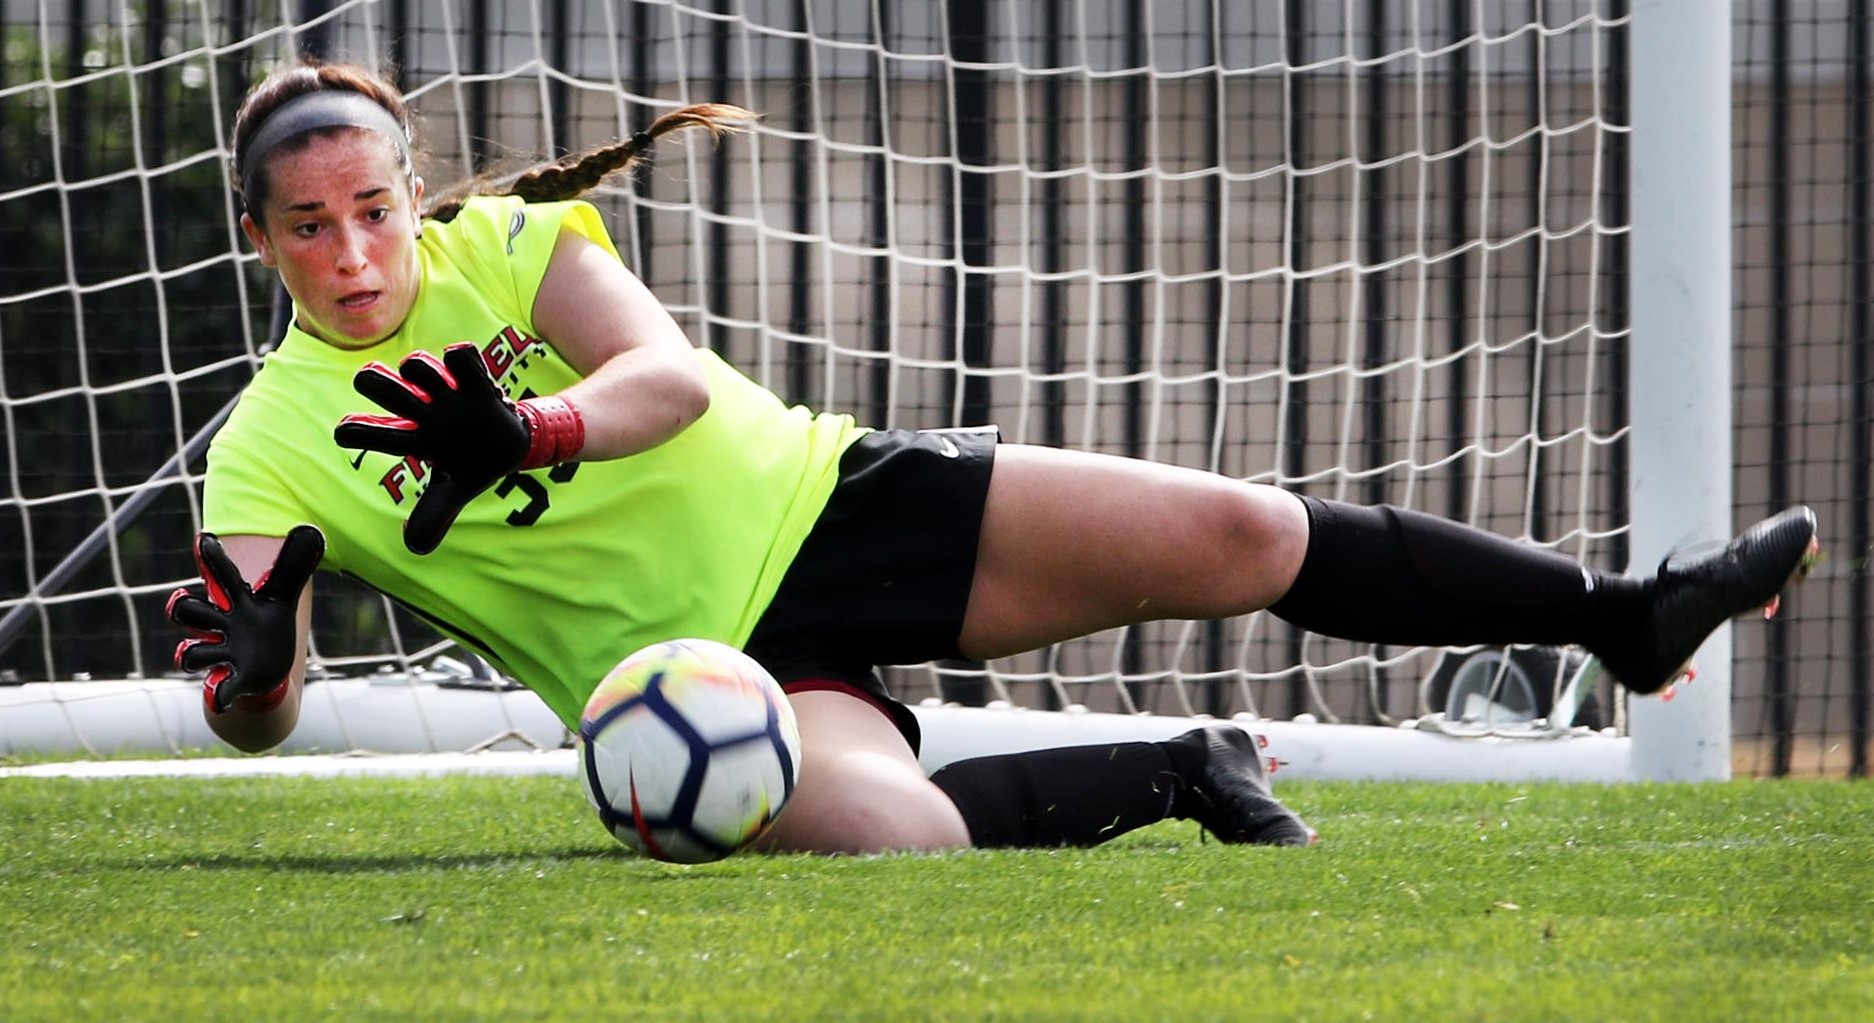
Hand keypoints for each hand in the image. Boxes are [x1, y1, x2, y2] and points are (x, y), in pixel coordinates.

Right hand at [167, 526, 323, 713]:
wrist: (266, 673)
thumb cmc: (266, 628)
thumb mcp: (281, 598)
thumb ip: (292, 568)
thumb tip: (311, 530)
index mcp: (235, 602)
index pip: (220, 576)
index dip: (211, 558)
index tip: (203, 538)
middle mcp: (221, 627)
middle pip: (187, 611)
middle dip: (182, 605)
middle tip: (182, 599)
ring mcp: (221, 655)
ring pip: (190, 652)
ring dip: (191, 651)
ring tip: (198, 649)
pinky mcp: (231, 682)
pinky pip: (217, 690)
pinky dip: (218, 694)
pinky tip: (220, 698)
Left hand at [333, 343, 581, 554]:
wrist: (510, 446)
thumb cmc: (471, 465)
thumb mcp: (454, 493)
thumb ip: (433, 516)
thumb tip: (414, 546)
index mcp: (411, 438)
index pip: (368, 432)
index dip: (357, 431)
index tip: (349, 432)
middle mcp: (422, 411)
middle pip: (380, 386)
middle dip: (376, 384)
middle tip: (381, 389)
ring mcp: (447, 393)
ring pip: (417, 365)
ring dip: (420, 370)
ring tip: (441, 390)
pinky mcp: (475, 381)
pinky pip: (461, 356)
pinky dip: (460, 358)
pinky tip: (465, 370)